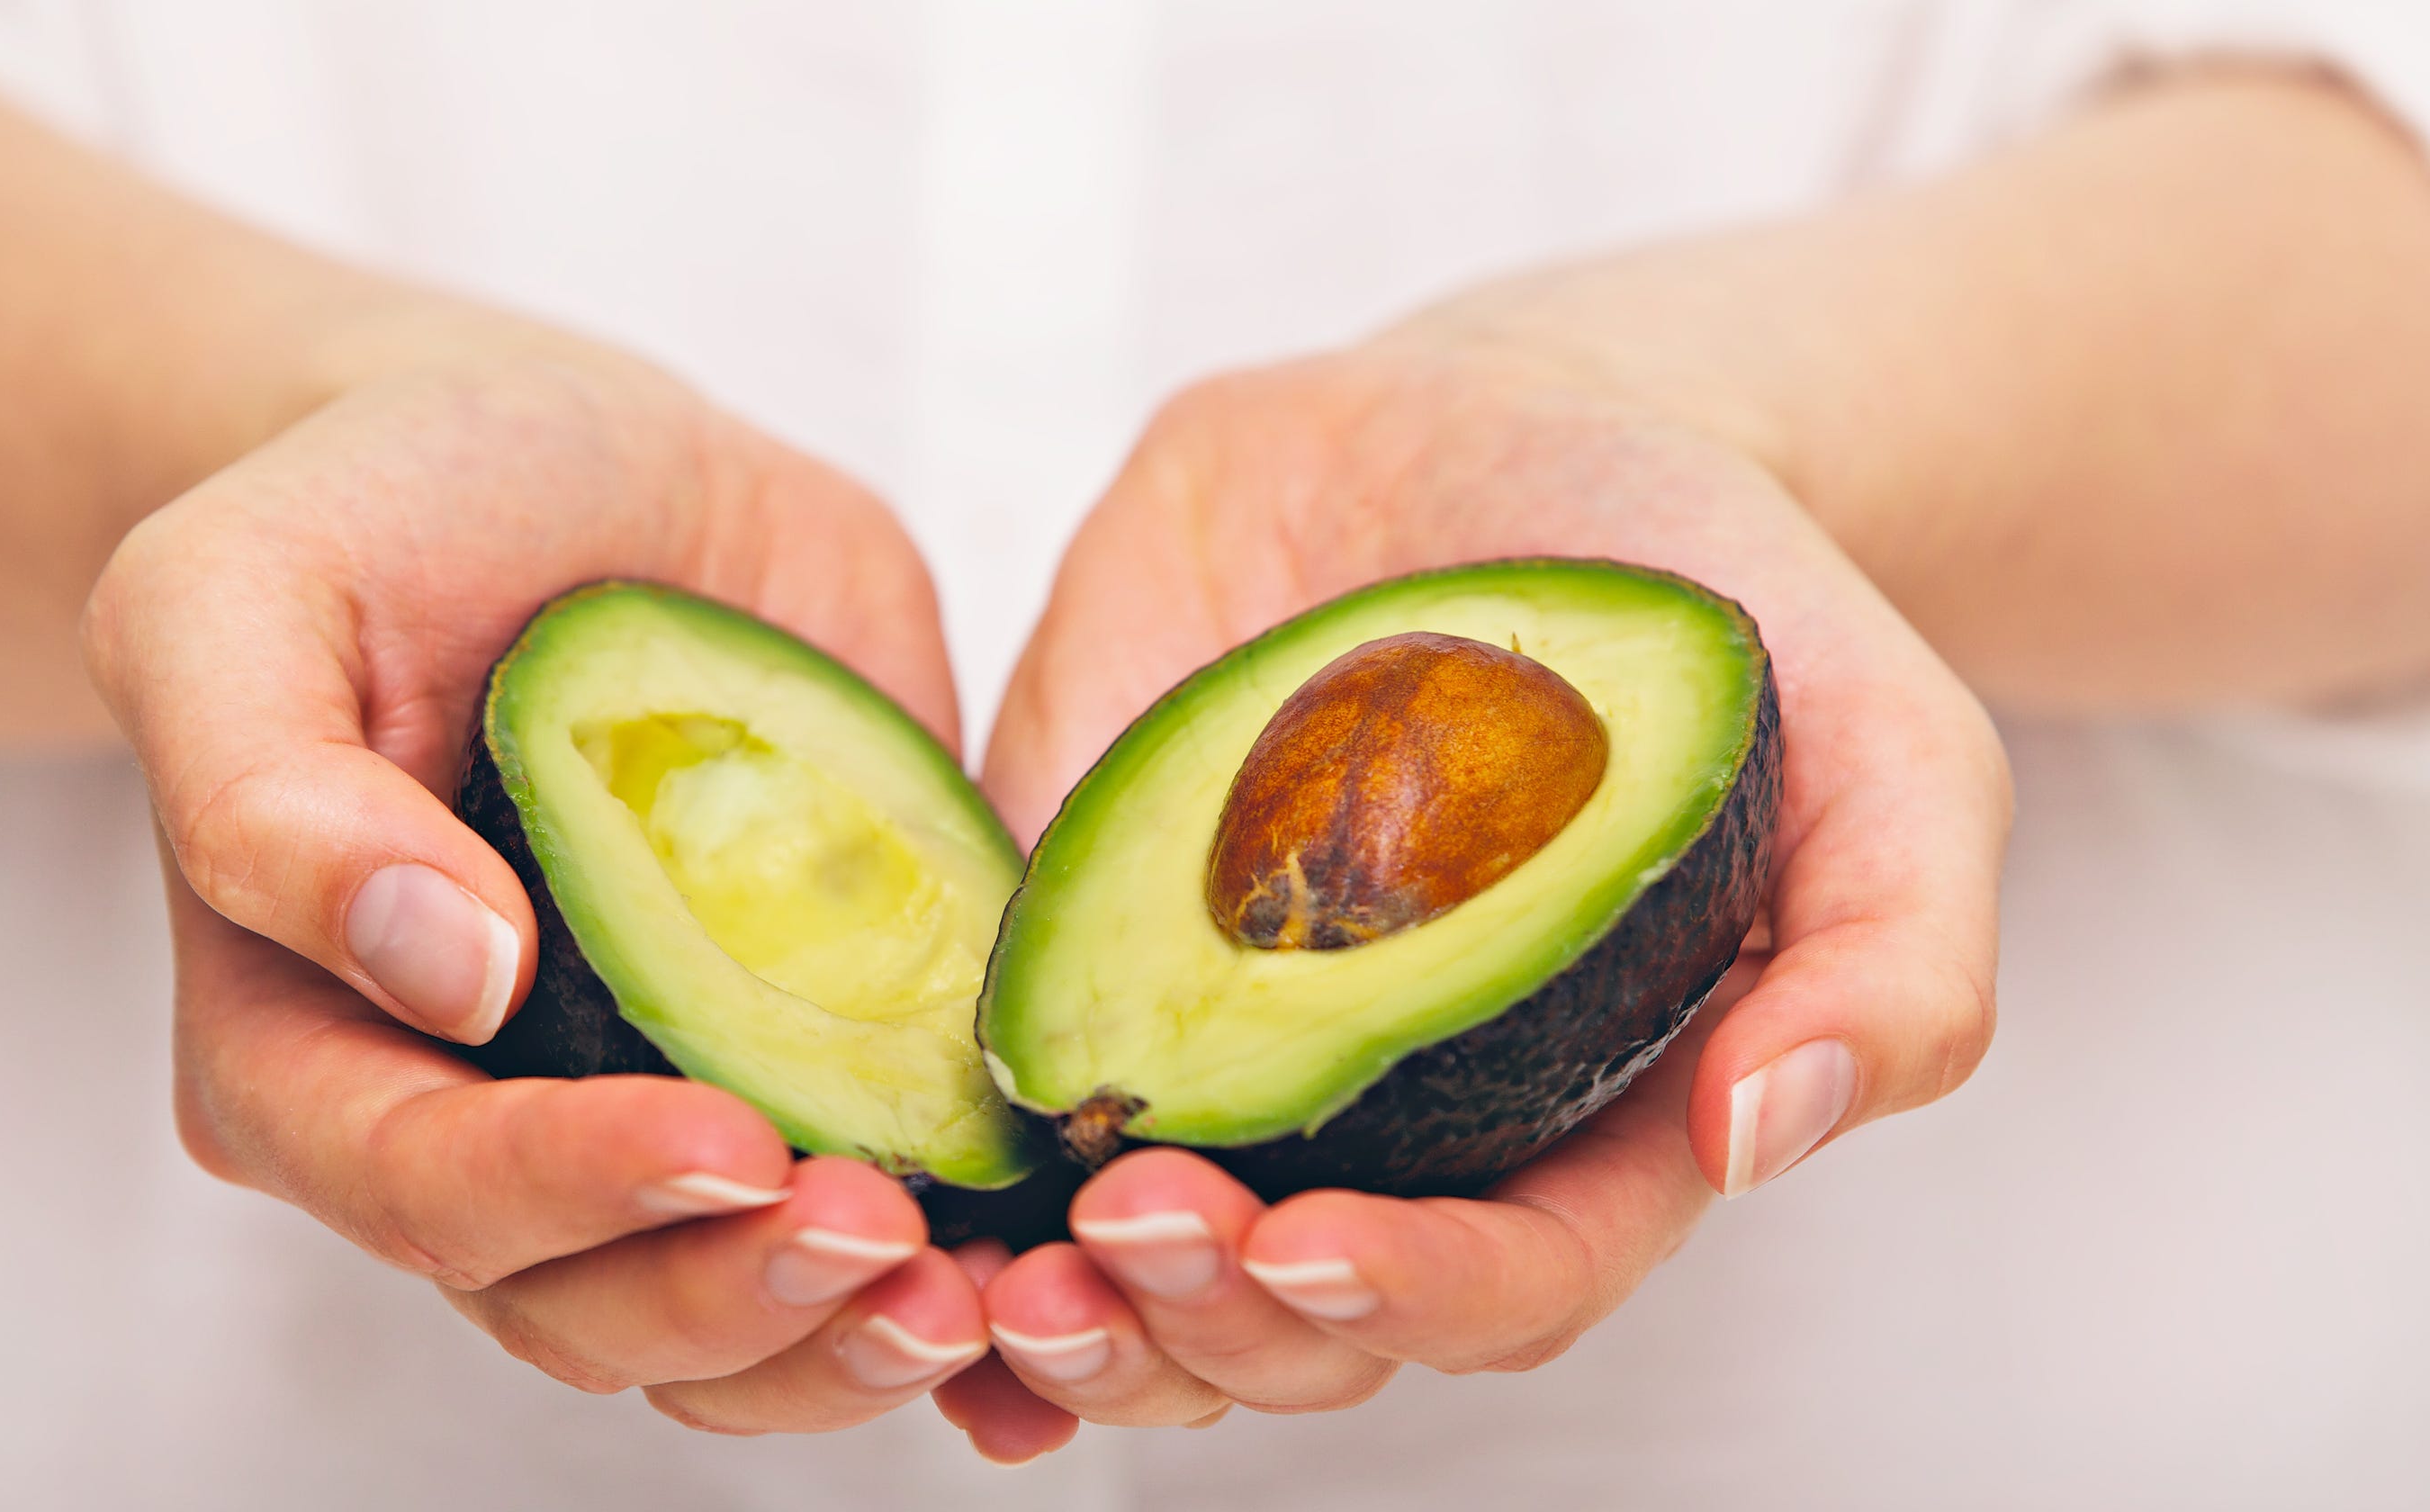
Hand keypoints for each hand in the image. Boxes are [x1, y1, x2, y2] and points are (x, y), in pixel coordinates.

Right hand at [83, 320, 1048, 1437]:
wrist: (560, 464)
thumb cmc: (375, 511)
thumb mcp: (236, 593)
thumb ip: (268, 795)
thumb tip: (445, 971)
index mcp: (307, 1050)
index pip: (421, 1188)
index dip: (574, 1192)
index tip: (732, 1144)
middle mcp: (471, 1123)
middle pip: (584, 1307)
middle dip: (739, 1297)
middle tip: (891, 1238)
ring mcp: (642, 1114)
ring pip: (724, 1328)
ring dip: (850, 1340)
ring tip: (979, 1285)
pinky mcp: (798, 1069)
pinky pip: (858, 1246)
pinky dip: (946, 1290)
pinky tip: (1041, 1275)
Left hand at [969, 332, 2008, 1425]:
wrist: (1499, 427)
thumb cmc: (1707, 599)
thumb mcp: (1887, 747)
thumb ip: (1892, 950)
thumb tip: (1764, 1128)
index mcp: (1573, 1113)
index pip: (1497, 1283)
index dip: (1405, 1299)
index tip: (1309, 1245)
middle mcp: (1384, 1116)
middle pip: (1290, 1321)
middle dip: (1203, 1321)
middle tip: (1127, 1236)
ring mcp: (1219, 1043)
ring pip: (1130, 1269)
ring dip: (1062, 1314)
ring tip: (994, 1273)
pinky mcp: (1081, 943)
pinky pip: (997, 1108)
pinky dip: (945, 1203)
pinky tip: (885, 1229)